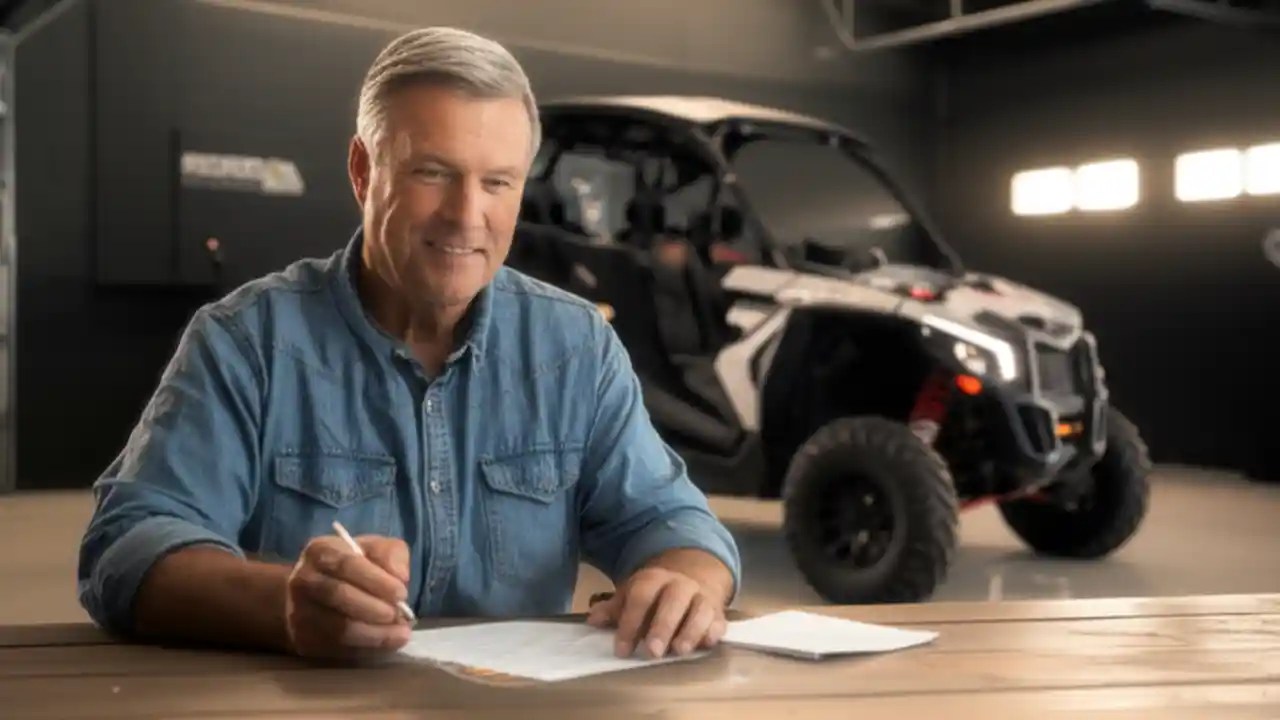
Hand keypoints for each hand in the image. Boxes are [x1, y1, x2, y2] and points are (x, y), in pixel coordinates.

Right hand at [284, 535, 413, 658]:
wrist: (316, 595)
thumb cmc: (354, 567)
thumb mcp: (374, 549)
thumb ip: (390, 554)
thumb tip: (400, 576)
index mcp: (321, 550)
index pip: (346, 564)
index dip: (376, 580)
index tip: (401, 593)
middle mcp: (304, 580)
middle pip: (338, 595)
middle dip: (374, 608)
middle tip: (399, 615)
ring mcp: (300, 612)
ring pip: (338, 627)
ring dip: (374, 633)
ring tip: (400, 633)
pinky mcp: (305, 640)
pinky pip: (339, 648)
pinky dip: (367, 648)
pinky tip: (387, 643)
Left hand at [586, 566, 727, 658]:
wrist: (694, 573)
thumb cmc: (657, 592)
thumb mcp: (633, 593)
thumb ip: (614, 608)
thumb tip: (592, 620)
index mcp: (654, 579)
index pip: (641, 597)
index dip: (630, 623)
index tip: (622, 649)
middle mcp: (680, 585)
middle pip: (672, 602)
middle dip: (662, 626)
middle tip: (652, 652)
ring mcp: (702, 597)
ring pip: (700, 610)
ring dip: (690, 630)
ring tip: (679, 650)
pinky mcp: (718, 612)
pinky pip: (718, 621)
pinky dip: (712, 632)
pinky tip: (705, 644)